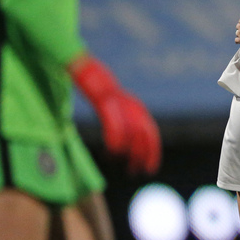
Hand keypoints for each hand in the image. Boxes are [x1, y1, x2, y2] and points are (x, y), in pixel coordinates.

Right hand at [70, 55, 160, 174]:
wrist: (86, 68)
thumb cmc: (99, 90)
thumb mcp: (114, 106)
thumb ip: (121, 122)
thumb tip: (123, 143)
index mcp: (136, 108)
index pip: (151, 133)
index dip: (153, 152)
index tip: (150, 168)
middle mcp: (132, 105)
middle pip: (145, 134)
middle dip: (143, 154)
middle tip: (138, 171)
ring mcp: (120, 102)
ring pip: (131, 130)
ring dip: (128, 150)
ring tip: (123, 163)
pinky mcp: (105, 101)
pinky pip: (114, 123)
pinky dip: (116, 138)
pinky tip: (113, 151)